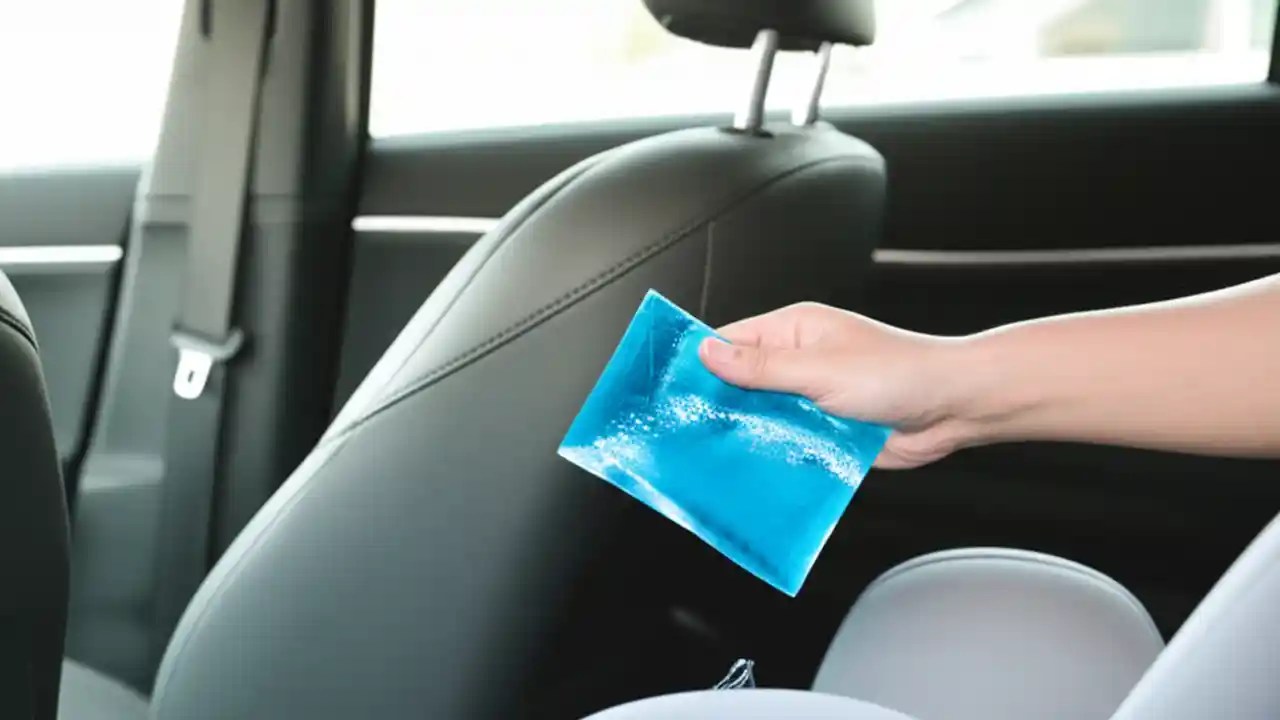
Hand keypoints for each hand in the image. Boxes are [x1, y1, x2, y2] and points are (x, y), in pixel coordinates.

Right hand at [698, 303, 975, 468]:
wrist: (954, 408)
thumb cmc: (901, 372)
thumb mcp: (820, 369)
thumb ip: (761, 367)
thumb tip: (708, 352)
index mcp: (795, 329)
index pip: (730, 340)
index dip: (699, 361)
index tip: (668, 385)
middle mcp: (799, 361)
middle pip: (741, 382)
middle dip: (718, 404)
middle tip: (685, 428)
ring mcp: (810, 397)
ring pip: (760, 416)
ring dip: (747, 432)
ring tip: (713, 452)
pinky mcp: (824, 430)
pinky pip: (786, 442)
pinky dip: (772, 453)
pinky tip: (754, 466)